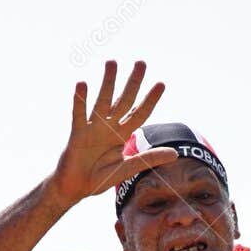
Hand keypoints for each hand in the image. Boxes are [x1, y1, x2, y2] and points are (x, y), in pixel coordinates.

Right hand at [51, 60, 176, 205]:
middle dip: (133, 83)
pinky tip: (82, 85)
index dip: (150, 100)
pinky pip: (79, 114)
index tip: (161, 84)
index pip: (139, 113)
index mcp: (121, 135)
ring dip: (108, 83)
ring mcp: (92, 128)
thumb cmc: (99, 178)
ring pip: (102, 101)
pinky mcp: (77, 134)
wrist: (75, 187)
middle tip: (141, 63)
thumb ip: (149, 159)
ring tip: (112, 63)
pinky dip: (80, 101)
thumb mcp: (127, 169)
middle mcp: (108, 127)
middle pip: (123, 101)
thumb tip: (175, 154)